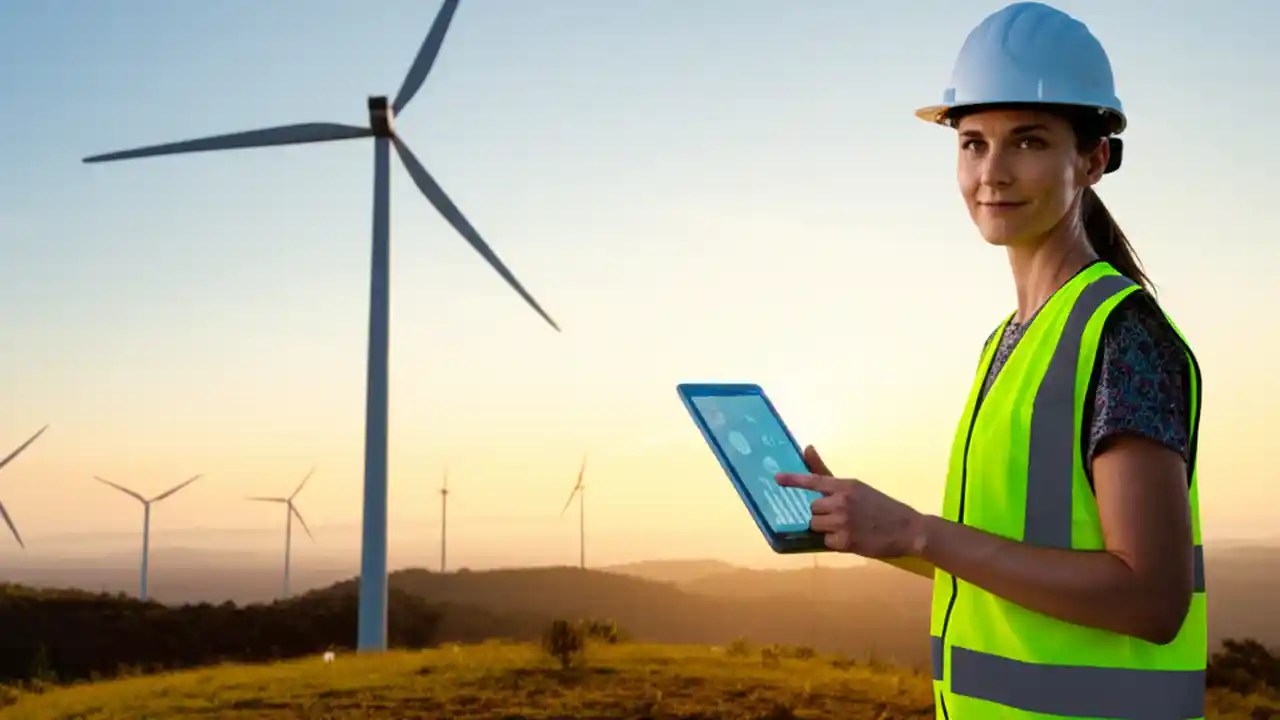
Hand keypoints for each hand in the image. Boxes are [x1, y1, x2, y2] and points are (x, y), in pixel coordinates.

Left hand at [776, 446, 927, 558]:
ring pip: (815, 525)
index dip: (793, 480)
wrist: (909, 529)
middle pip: (812, 508)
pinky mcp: (845, 541)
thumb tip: (807, 448)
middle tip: (842, 517)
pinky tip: (853, 539)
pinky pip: (826, 541)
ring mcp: (842, 521)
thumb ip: (828, 474)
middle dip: (822, 514)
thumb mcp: (857, 488)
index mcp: (845, 485)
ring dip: (826, 529)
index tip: (776, 478)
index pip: (814, 480)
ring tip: (847, 528)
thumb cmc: (882, 508)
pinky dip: (835, 543)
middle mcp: (841, 501)